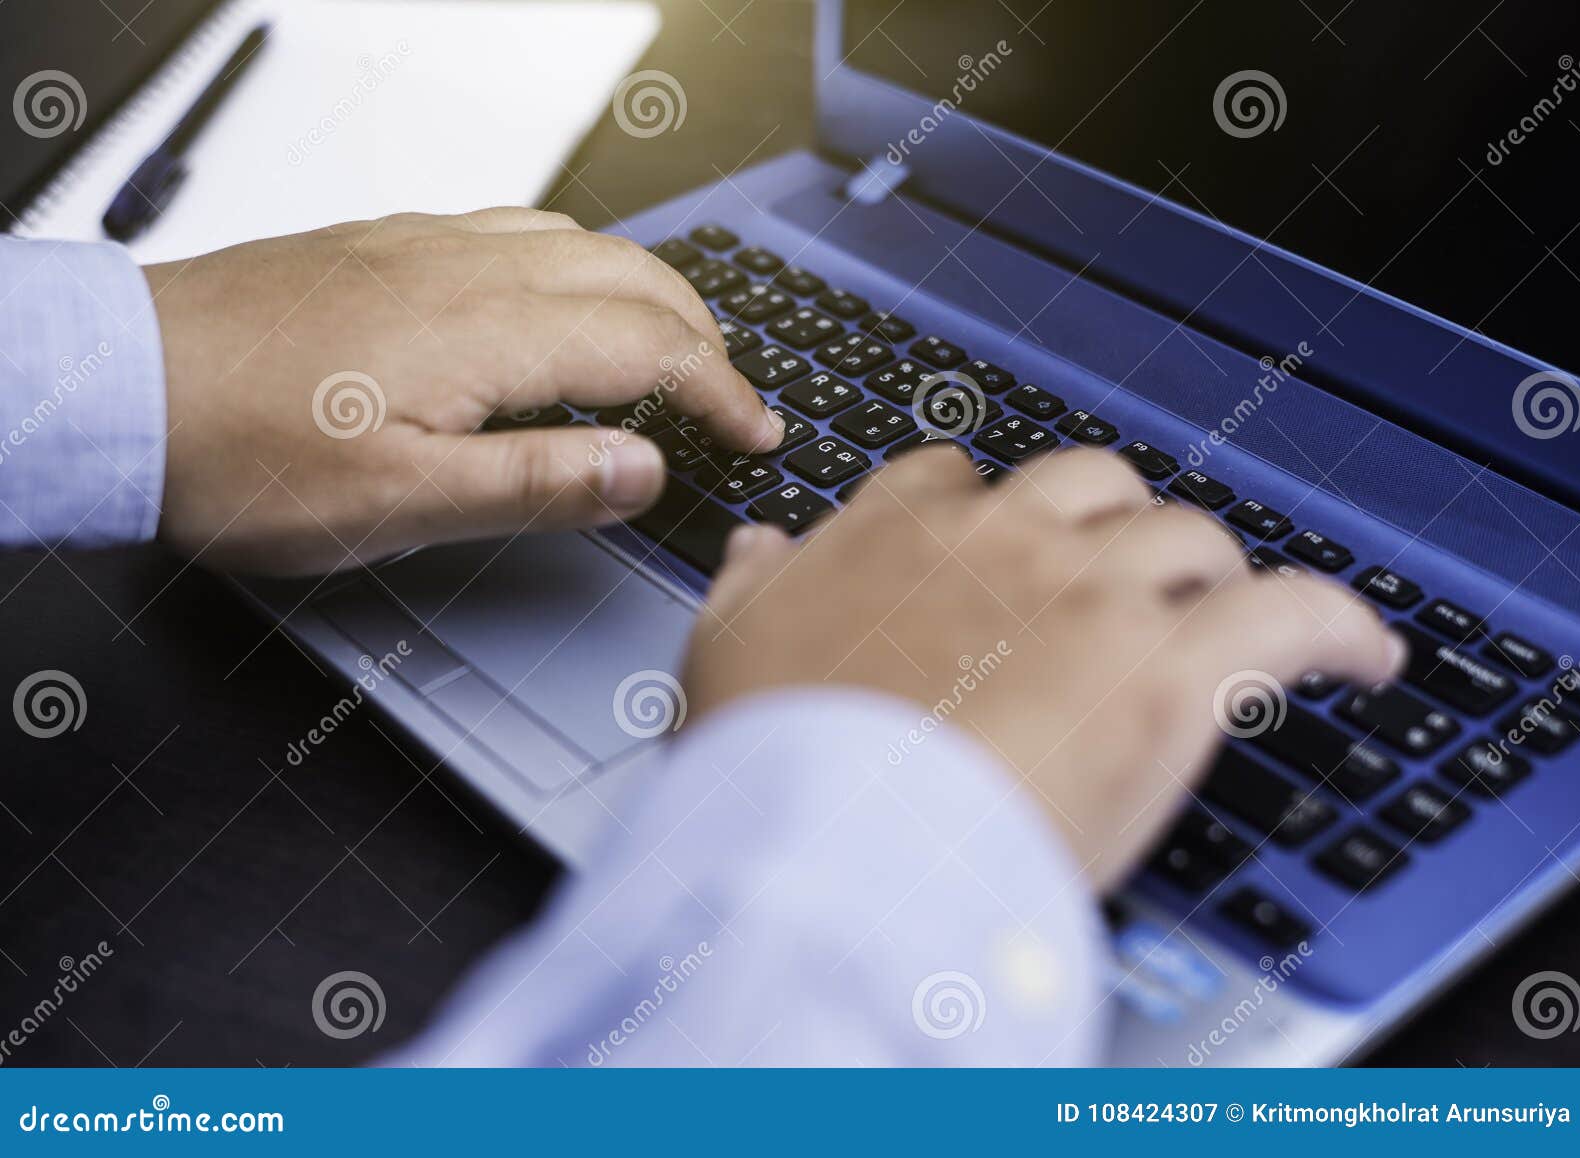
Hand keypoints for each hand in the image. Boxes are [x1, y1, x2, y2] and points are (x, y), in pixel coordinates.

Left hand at [145, 208, 783, 574]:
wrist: (122, 386)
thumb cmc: (244, 453)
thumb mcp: (402, 503)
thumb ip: (537, 481)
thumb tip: (644, 468)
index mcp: (490, 331)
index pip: (652, 347)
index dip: (721, 393)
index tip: (757, 431)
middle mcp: (468, 268)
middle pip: (633, 276)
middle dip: (704, 333)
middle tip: (730, 394)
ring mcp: (425, 246)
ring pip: (579, 240)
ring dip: (646, 289)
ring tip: (668, 343)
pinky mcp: (384, 245)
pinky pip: (514, 228)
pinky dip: (576, 261)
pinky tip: (557, 293)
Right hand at [684, 446, 1406, 889]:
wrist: (827, 846)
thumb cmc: (772, 766)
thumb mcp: (725, 658)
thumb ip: (751, 588)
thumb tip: (760, 546)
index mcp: (898, 534)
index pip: (962, 481)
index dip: (998, 512)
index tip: (1011, 548)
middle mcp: (1001, 539)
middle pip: (1092, 488)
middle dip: (1115, 530)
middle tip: (1130, 587)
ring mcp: (1092, 592)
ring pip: (1189, 539)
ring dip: (1211, 577)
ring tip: (1229, 621)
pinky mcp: (1170, 667)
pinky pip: (1290, 614)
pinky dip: (1339, 628)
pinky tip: (1362, 655)